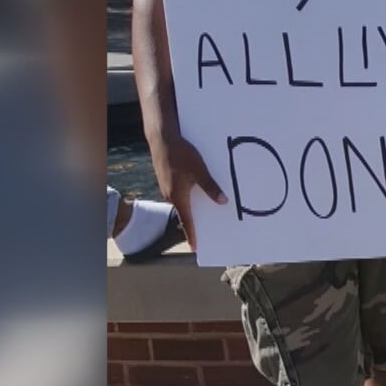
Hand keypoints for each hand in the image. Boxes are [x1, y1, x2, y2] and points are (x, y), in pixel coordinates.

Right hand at [148, 129, 225, 248]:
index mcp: (178, 196)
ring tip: (209, 211)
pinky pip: (181, 192)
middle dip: (197, 222)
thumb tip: (223, 202)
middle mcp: (170, 195)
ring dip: (194, 207)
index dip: (192, 235)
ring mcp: (168, 187)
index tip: (196, 247)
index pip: (186, 221)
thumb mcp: (199, 170)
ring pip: (184, 202)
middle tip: (210, 232)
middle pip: (186, 213)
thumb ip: (210, 187)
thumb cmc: (180, 153)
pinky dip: (190, 196)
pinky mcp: (168, 179)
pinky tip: (199, 191)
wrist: (162, 137)